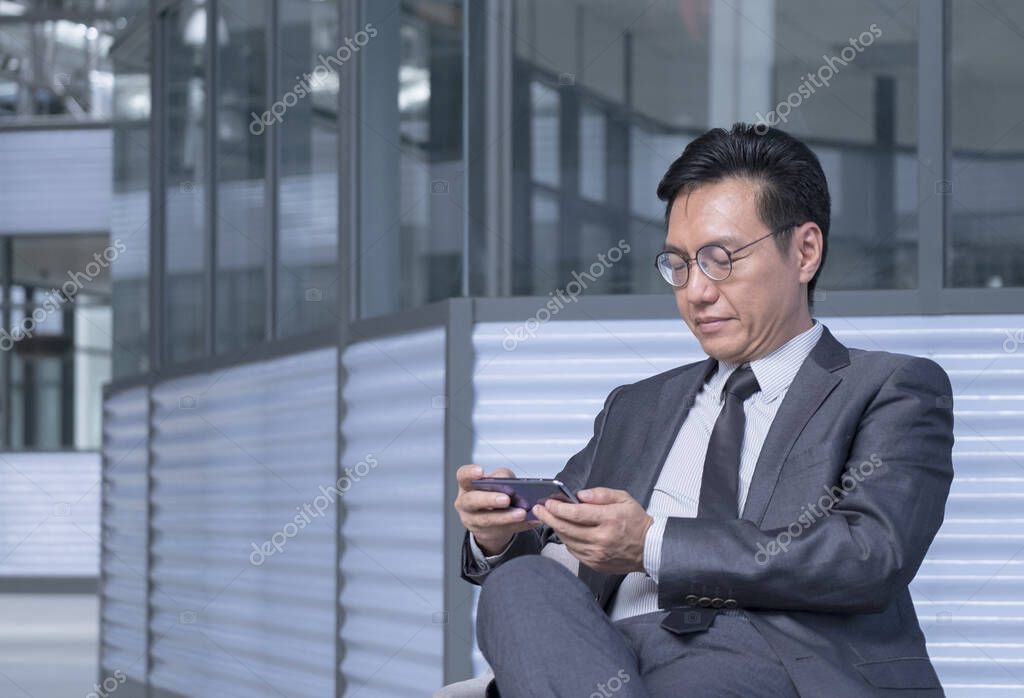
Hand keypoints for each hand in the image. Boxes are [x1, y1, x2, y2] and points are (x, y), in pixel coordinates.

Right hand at [453, 464, 542, 554]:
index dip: (469, 473)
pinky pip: (504, 530)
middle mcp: (466, 504)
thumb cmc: (493, 493)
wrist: (491, 520)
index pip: (462, 476)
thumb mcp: (497, 481)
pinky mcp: (486, 534)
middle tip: (506, 499)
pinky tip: (531, 521)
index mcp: (467, 486)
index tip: (481, 471)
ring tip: (522, 513)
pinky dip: (520, 526)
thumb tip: (506, 480)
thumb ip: (501, 476)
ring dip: (506, 517)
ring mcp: (474, 521)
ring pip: (487, 520)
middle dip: (490, 499)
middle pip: (472, 501)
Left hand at [531, 487, 652, 574]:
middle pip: (567, 528)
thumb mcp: (623, 498)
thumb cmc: (636, 522)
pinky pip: (574, 551)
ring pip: (567, 541)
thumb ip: (601, 494)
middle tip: (539, 509)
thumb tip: (580, 495)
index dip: (558, 508)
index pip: (576, 513)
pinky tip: (564, 532)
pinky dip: (566, 541)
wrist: (649, 548)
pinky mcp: (595, 564)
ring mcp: (597, 554)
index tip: (548, 502)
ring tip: (549, 519)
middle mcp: (601, 538)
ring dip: (556, 529)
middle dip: (549, 517)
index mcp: (609, 519)